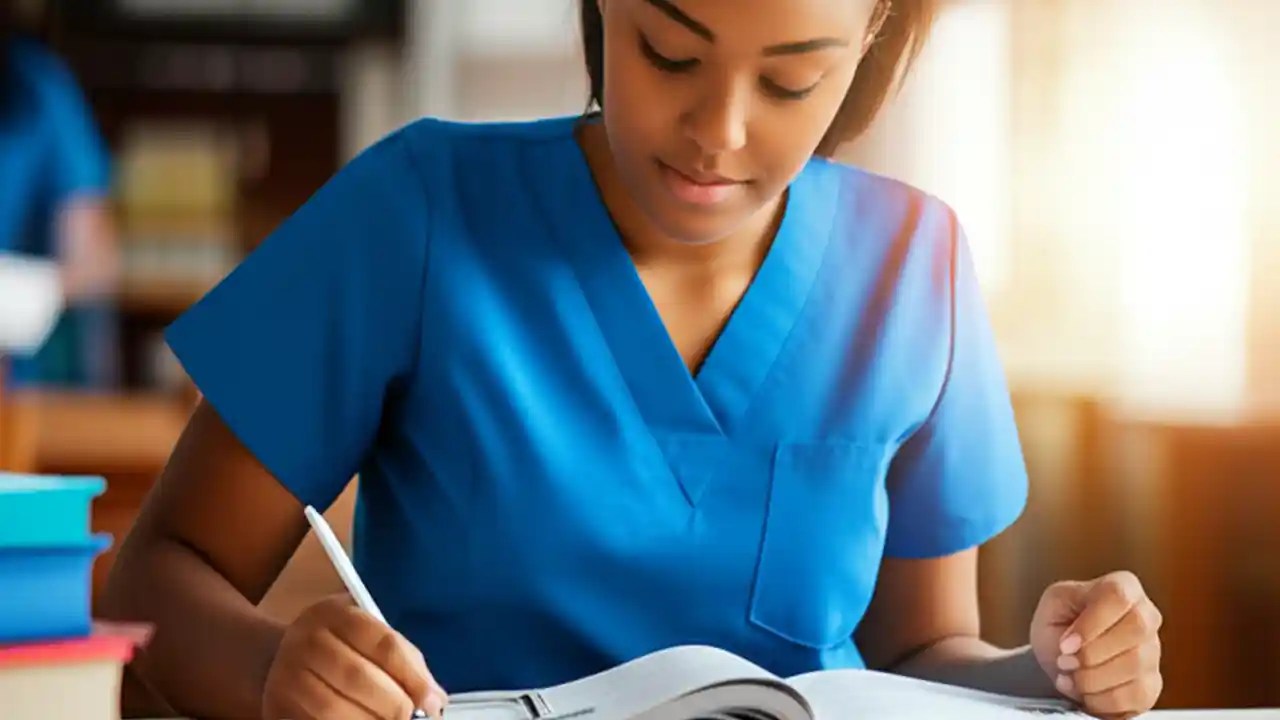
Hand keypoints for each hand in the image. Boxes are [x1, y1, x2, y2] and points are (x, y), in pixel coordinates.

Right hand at [262, 593, 447, 719]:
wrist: (278, 660)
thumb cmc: (340, 649)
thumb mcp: (371, 639)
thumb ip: (406, 664)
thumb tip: (435, 701)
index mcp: (337, 614)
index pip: (383, 644)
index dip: (413, 677)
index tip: (433, 702)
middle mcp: (307, 640)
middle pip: (357, 676)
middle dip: (393, 705)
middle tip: (412, 719)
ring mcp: (286, 674)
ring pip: (332, 707)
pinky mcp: (276, 706)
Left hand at [1030, 571, 1162, 718]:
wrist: (1061, 658)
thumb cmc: (1059, 625)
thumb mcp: (1052, 605)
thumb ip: (1061, 610)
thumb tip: (1075, 643)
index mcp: (1123, 588)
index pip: (1119, 596)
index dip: (1092, 624)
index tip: (1066, 644)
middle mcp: (1146, 616)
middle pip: (1135, 630)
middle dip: (1092, 654)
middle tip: (1065, 661)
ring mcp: (1153, 653)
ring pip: (1134, 666)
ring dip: (1092, 678)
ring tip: (1069, 676)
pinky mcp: (1152, 685)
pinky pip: (1135, 697)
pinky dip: (1101, 700)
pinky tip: (1084, 693)